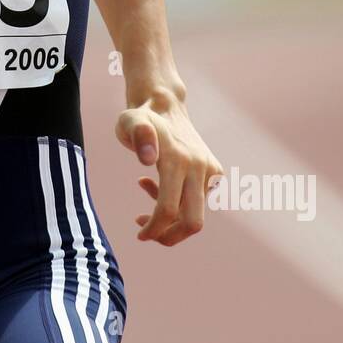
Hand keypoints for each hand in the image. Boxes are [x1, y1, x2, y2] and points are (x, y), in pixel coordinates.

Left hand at [115, 94, 223, 246]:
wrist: (165, 106)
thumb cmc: (140, 118)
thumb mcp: (128, 121)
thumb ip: (137, 134)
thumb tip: (148, 159)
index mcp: (177, 159)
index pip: (168, 210)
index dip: (154, 229)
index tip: (139, 234)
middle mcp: (198, 166)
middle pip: (192, 222)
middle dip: (170, 236)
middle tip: (146, 232)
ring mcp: (209, 170)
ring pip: (193, 213)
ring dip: (169, 216)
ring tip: (144, 196)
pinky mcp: (214, 173)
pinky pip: (197, 201)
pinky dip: (177, 202)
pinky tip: (156, 185)